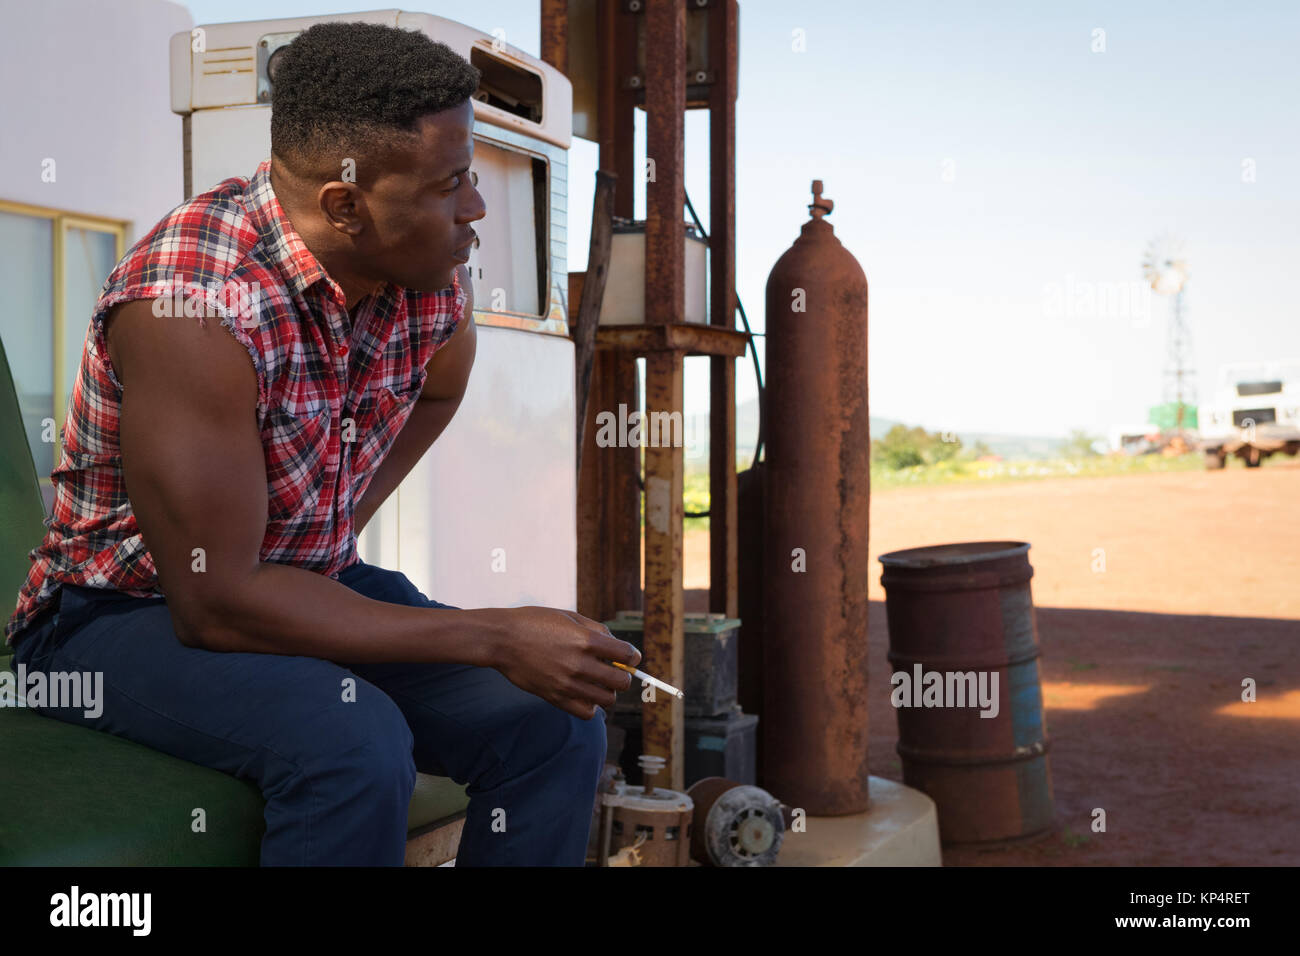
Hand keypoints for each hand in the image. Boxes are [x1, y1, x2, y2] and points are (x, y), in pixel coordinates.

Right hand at [492, 607, 641, 718]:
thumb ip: (596, 630)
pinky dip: (591, 705)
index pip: (626, 654)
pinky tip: (585, 693)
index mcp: (585, 640)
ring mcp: (567, 683)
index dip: (633, 656)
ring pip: (607, 699)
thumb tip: (617, 646)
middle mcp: (579, 663)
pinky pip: (586, 712)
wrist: (502, 639)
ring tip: (598, 683)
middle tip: (614, 670)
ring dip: (608, 691)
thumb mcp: (569, 616)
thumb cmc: (535, 622)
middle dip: (623, 676)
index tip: (630, 657)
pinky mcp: (555, 697)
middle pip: (621, 681)